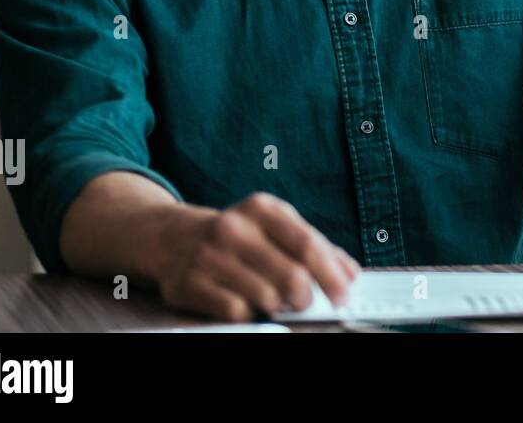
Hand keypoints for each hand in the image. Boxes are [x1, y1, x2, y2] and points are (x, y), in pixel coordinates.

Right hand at [155, 192, 359, 321]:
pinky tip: (245, 302)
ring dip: (277, 306)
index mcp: (262, 209)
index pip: (307, 244)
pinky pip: (236, 311)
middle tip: (305, 302)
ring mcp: (208, 256)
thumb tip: (350, 274)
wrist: (173, 237)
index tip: (343, 295)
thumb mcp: (274, 226)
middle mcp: (233, 228)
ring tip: (272, 298)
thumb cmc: (238, 235)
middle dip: (306, 296)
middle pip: (291, 276)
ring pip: (266, 297)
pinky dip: (249, 313)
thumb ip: (314, 245)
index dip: (331, 274)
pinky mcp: (189, 284)